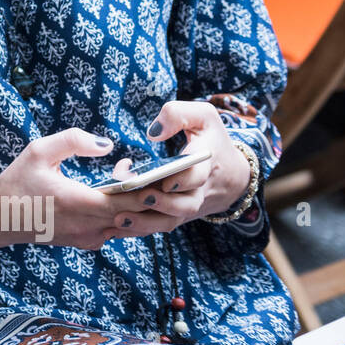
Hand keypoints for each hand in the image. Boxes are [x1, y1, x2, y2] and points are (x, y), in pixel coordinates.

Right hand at [0, 127, 174, 249]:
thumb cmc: (18, 181)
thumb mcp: (39, 150)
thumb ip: (74, 141)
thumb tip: (108, 146)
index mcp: (79, 202)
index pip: (131, 201)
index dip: (153, 188)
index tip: (166, 172)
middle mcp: (88, 225)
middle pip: (139, 218)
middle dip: (156, 198)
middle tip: (165, 176)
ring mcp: (88, 237)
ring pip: (131, 227)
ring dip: (141, 207)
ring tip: (144, 181)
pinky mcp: (86, 242)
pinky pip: (117, 231)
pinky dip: (127, 215)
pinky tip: (120, 194)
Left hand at [106, 100, 252, 238]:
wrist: (232, 174)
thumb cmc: (211, 139)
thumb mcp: (203, 116)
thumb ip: (178, 115)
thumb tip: (153, 132)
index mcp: (207, 163)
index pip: (198, 176)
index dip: (183, 181)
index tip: (167, 181)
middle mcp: (199, 190)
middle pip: (184, 206)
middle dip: (163, 205)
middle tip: (140, 198)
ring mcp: (187, 206)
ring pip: (169, 221)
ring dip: (144, 223)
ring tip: (118, 219)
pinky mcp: (175, 216)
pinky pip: (158, 226)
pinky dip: (137, 230)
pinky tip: (112, 230)